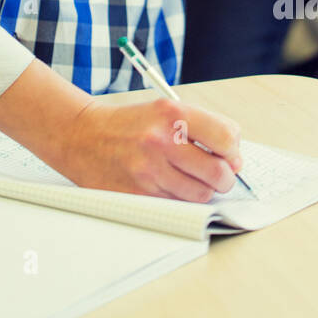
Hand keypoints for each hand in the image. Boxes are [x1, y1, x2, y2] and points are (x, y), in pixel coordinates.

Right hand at [51, 95, 242, 201]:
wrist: (81, 136)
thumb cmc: (128, 124)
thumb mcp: (164, 111)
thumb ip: (202, 129)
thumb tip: (235, 160)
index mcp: (171, 114)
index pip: (225, 137)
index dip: (233, 150)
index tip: (228, 154)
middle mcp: (161, 140)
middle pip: (218, 172)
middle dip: (224, 177)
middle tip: (218, 174)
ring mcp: (149, 170)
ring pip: (201, 194)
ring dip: (202, 190)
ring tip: (188, 178)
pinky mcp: (139, 194)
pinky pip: (178, 206)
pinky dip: (180, 200)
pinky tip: (168, 186)